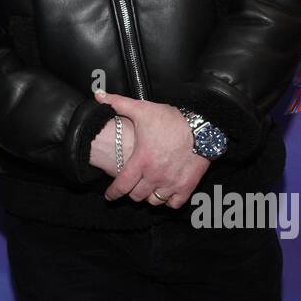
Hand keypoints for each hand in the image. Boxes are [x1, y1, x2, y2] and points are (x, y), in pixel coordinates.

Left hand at [95, 90, 209, 208]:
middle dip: (131, 191)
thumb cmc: (172, 119)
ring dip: (148, 196)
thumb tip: (98, 96)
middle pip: (136, 196)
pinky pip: (173, 204)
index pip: (122, 186)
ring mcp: (171, 183)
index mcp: (142, 161)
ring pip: (154, 201)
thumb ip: (118, 104)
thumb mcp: (143, 110)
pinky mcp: (187, 186)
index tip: (110, 195)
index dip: (113, 193)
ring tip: (147, 187)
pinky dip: (168, 201)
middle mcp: (155, 175)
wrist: (202, 126)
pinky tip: (165, 192)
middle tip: (132, 185)